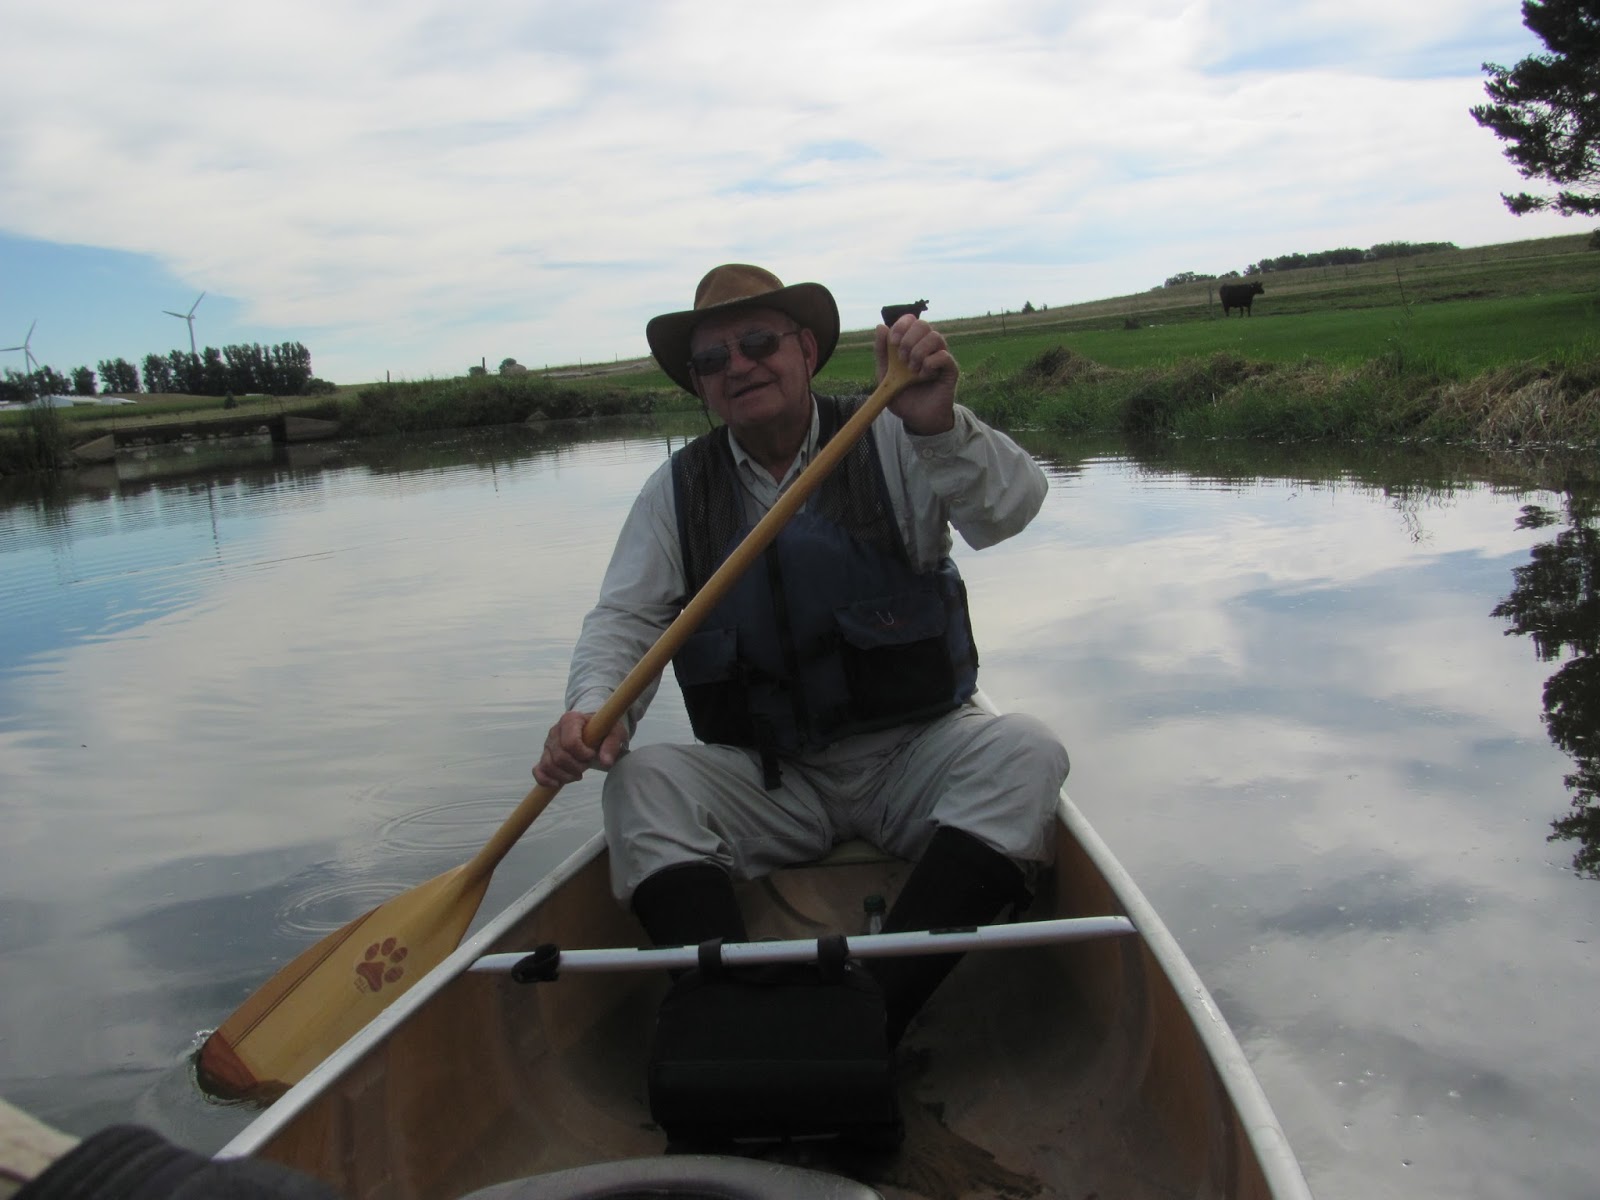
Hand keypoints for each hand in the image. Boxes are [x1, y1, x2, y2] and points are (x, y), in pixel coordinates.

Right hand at [533, 709, 626, 787]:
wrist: (594, 729)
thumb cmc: (604, 730)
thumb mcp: (614, 732)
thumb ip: (611, 745)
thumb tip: (606, 762)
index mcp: (571, 719)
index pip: (570, 743)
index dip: (582, 754)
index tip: (592, 755)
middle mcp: (555, 730)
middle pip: (559, 757)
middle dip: (576, 767)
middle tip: (587, 765)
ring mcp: (548, 744)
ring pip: (548, 765)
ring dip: (565, 776)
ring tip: (578, 774)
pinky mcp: (545, 756)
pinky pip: (538, 770)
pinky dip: (545, 779)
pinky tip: (558, 783)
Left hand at [874, 314, 957, 434]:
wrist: (916, 419)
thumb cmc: (903, 396)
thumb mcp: (885, 375)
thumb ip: (882, 352)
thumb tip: (880, 326)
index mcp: (912, 343)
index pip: (910, 320)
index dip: (901, 326)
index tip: (893, 342)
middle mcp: (928, 346)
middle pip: (923, 324)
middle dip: (909, 339)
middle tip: (902, 358)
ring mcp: (940, 356)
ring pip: (936, 337)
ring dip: (919, 352)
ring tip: (912, 369)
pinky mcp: (950, 369)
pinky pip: (944, 356)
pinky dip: (930, 363)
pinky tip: (924, 376)